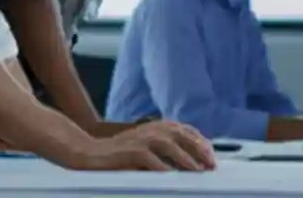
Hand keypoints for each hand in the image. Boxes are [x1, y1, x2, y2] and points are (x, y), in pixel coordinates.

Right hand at [68, 121, 215, 171]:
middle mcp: (150, 129)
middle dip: (199, 150)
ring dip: (186, 159)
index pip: (185, 130)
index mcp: (156, 126)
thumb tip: (192, 158)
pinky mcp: (132, 152)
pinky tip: (173, 177)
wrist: (91, 153)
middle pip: (181, 135)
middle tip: (211, 164)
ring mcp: (141, 139)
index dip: (200, 142)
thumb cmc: (120, 153)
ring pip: (170, 146)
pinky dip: (165, 169)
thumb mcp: (145, 144)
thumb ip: (165, 146)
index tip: (211, 155)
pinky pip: (152, 161)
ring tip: (198, 171)